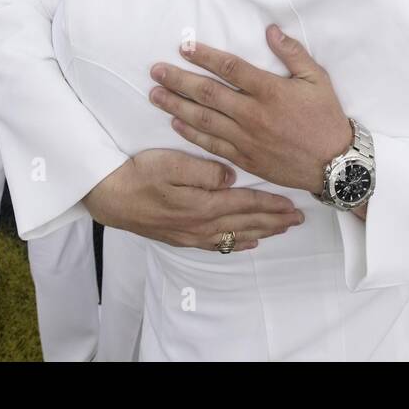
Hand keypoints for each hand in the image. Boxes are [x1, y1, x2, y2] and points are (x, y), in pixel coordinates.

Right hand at [83, 149, 302, 251]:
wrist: (110, 197)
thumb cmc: (139, 174)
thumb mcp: (171, 163)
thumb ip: (205, 171)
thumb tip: (232, 176)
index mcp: (204, 204)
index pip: (246, 203)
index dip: (271, 204)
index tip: (293, 204)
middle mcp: (202, 224)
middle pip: (247, 222)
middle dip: (275, 220)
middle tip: (298, 220)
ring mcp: (192, 234)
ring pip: (237, 235)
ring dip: (262, 232)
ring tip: (282, 230)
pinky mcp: (182, 238)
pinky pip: (218, 245)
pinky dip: (238, 244)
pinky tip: (248, 243)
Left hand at [148, 25, 352, 193]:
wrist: (334, 164)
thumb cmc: (326, 118)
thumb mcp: (317, 79)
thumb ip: (293, 53)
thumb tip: (271, 30)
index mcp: (270, 90)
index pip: (230, 68)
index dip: (204, 56)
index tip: (184, 47)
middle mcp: (253, 114)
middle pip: (208, 93)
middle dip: (178, 80)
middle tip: (156, 70)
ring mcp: (246, 138)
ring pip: (203, 119)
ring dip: (176, 105)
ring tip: (155, 94)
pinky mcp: (244, 158)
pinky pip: (211, 144)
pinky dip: (191, 132)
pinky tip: (175, 122)